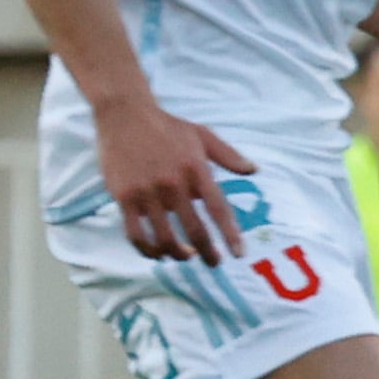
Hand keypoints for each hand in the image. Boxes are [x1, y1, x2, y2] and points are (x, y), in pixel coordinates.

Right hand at [96, 96, 256, 259]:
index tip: (239, 254)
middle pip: (195, 230)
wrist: (125, 115)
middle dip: (208, 253)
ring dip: (178, 254)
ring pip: (164, 239)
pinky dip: (148, 251)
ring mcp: (147, 192)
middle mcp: (173, 184)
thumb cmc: (168, 127)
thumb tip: (254, 171)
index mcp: (196, 169)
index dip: (230, 235)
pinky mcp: (124, 198)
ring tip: (187, 256)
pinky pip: (136, 235)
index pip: (218, 209)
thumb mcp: (203, 135)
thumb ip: (228, 156)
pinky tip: (158, 254)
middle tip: (215, 263)